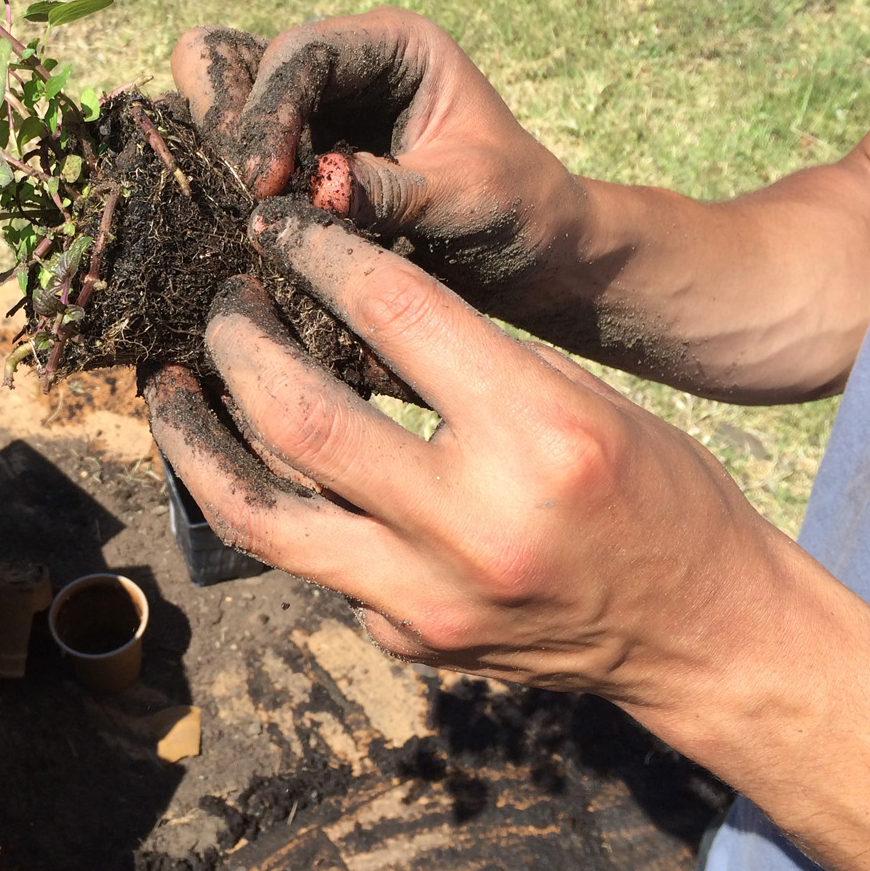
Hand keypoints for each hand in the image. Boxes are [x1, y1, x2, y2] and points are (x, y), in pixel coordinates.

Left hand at [146, 200, 804, 709]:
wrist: (701, 634)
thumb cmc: (655, 492)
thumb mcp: (576, 397)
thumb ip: (460, 363)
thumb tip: (335, 312)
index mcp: (537, 436)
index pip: (393, 313)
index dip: (322, 255)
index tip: (280, 229)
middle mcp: (471, 525)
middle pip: (296, 415)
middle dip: (237, 342)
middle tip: (221, 306)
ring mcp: (428, 599)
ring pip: (259, 512)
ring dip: (195, 442)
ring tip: (168, 389)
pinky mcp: (406, 641)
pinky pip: (311, 560)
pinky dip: (275, 501)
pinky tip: (253, 463)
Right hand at [171, 10, 591, 319]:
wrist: (529, 252)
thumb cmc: (516, 210)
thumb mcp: (466, 199)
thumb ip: (389, 193)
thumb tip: (308, 197)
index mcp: (391, 45)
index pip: (301, 53)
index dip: (269, 113)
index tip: (261, 187)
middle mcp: (339, 65)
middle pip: (230, 58)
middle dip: (221, 120)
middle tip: (239, 194)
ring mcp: (305, 110)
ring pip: (214, 102)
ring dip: (211, 154)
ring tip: (233, 215)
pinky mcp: (288, 158)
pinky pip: (227, 155)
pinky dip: (217, 184)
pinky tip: (229, 228)